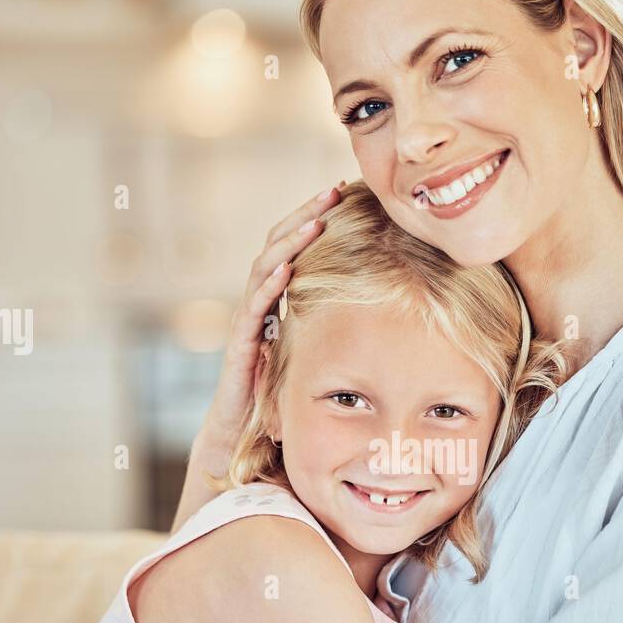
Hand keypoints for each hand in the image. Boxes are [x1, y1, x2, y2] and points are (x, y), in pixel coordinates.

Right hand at [200, 183, 345, 454]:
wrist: (241, 431)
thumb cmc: (280, 391)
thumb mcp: (314, 349)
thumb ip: (333, 325)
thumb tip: (381, 304)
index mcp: (277, 297)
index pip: (294, 246)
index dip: (314, 218)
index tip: (342, 194)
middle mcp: (259, 302)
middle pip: (278, 245)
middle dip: (305, 215)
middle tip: (333, 191)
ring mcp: (248, 321)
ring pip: (264, 269)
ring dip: (290, 243)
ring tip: (315, 221)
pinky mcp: (241, 346)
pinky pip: (254, 309)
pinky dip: (270, 286)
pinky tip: (287, 269)